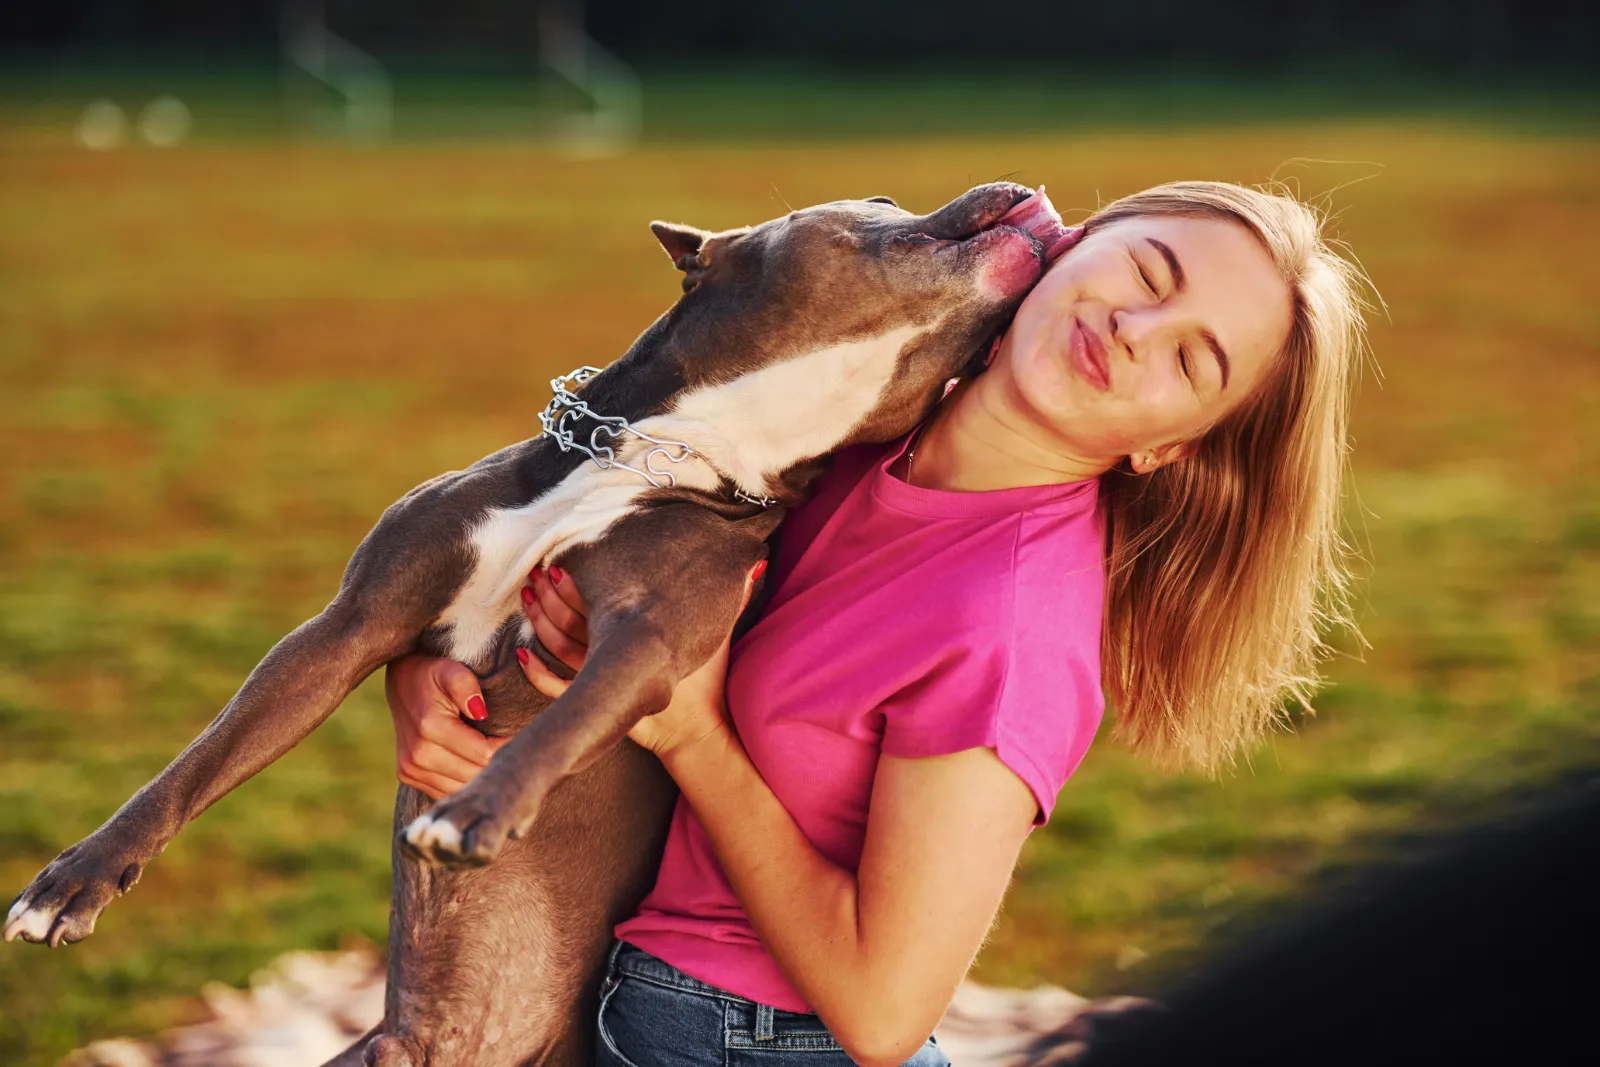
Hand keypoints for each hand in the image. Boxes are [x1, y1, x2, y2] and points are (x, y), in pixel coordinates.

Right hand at [385, 654, 508, 798]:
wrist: (401, 682)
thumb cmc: (432, 673)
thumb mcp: (450, 669)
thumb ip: (465, 684)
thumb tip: (480, 711)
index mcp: (429, 727)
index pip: (483, 754)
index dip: (506, 747)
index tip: (520, 735)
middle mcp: (417, 755)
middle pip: (473, 775)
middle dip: (496, 764)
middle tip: (514, 750)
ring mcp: (410, 769)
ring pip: (461, 788)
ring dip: (481, 776)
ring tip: (496, 757)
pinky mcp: (408, 776)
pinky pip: (446, 791)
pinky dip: (464, 782)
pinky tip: (475, 766)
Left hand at [515, 562, 764, 757]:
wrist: (696, 733)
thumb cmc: (706, 685)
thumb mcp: (716, 639)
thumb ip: (735, 599)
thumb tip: (755, 564)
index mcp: (642, 634)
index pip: (600, 603)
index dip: (574, 584)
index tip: (556, 565)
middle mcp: (619, 654)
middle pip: (573, 622)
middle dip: (549, 597)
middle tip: (535, 576)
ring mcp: (604, 680)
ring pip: (559, 649)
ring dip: (537, 624)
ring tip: (526, 600)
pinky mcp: (594, 701)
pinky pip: (555, 687)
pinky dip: (534, 671)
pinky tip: (520, 653)